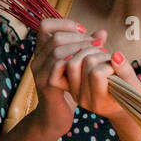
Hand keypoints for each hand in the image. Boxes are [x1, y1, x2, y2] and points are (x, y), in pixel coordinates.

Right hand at [29, 18, 96, 136]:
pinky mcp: (46, 83)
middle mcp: (38, 58)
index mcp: (43, 51)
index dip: (66, 24)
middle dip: (80, 38)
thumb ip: (89, 47)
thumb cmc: (70, 88)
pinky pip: (58, 66)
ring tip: (99, 53)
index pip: (46, 25)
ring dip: (81, 49)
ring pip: (57, 50)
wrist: (57, 116)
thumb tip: (102, 32)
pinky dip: (76, 62)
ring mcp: (40, 71)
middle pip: (55, 37)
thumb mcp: (79, 64)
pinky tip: (89, 65)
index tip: (85, 31)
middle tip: (99, 44)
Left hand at [63, 37, 140, 119]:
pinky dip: (77, 56)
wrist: (120, 108)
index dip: (108, 64)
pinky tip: (90, 56)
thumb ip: (126, 71)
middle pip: (83, 64)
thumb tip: (116, 55)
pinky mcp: (71, 87)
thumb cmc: (131, 96)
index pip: (96, 73)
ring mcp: (75, 93)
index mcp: (101, 102)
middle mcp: (84, 99)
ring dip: (87, 53)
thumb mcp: (135, 86)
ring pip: (71, 63)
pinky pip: (65, 67)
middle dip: (98, 55)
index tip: (117, 66)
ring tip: (100, 57)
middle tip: (109, 59)